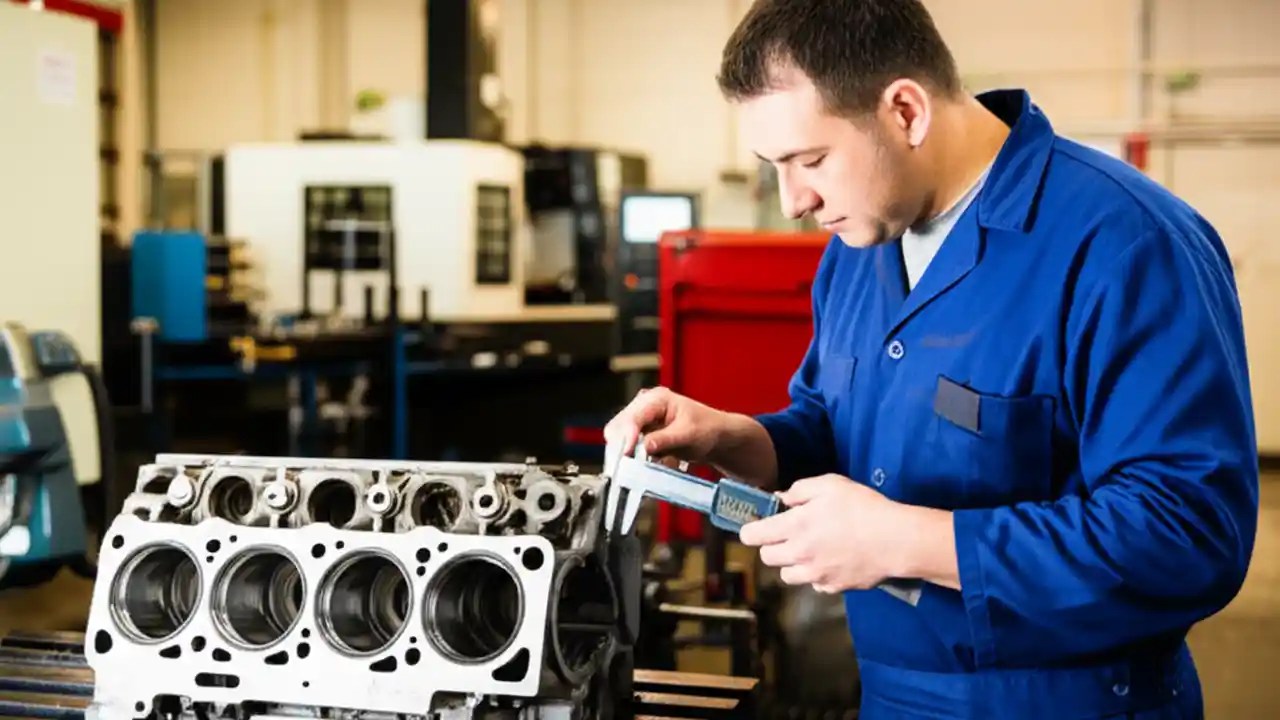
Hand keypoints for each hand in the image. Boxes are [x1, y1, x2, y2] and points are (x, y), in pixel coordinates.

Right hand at [603, 386, 728, 465]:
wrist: (714, 436)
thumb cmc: (706, 428)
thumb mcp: (688, 434)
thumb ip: (665, 439)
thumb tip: (644, 446)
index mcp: (656, 399)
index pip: (633, 417)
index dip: (627, 435)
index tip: (627, 453)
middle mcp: (643, 406)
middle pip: (618, 427)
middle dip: (622, 446)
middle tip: (631, 465)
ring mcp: (639, 420)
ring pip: (619, 439)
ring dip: (628, 454)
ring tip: (648, 462)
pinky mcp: (639, 434)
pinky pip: (626, 447)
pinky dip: (633, 457)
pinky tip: (651, 461)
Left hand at [739, 474, 913, 593]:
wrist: (895, 540)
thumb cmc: (862, 507)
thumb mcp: (829, 485)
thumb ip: (799, 490)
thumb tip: (781, 499)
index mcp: (794, 527)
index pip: (752, 536)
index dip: (750, 530)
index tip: (757, 525)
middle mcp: (799, 555)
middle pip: (766, 558)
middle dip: (771, 546)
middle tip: (787, 535)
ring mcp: (815, 575)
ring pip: (787, 576)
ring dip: (792, 564)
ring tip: (810, 550)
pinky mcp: (833, 588)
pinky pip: (814, 584)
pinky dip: (817, 575)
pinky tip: (832, 561)